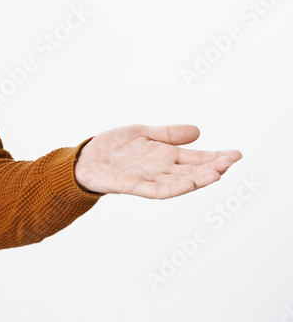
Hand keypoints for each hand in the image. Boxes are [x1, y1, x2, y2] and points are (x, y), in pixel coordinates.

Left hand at [74, 124, 241, 198]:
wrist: (85, 159)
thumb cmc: (113, 147)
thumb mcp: (143, 133)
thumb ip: (168, 134)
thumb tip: (198, 131)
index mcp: (165, 156)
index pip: (196, 158)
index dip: (216, 157)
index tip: (236, 154)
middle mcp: (161, 170)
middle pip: (192, 171)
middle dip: (213, 167)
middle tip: (232, 161)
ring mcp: (148, 178)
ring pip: (179, 182)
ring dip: (198, 179)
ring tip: (218, 173)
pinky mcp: (133, 186)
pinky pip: (156, 190)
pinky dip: (173, 188)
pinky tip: (188, 184)